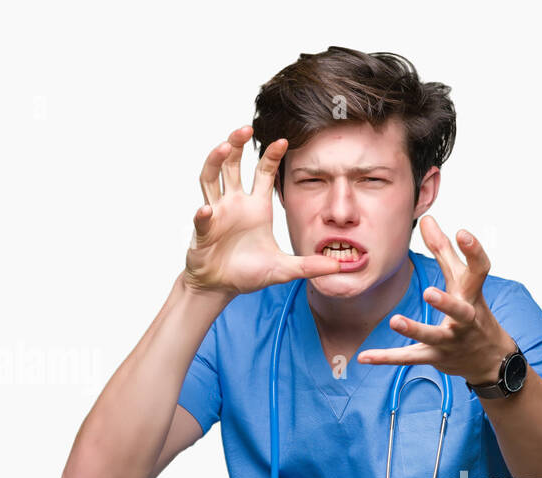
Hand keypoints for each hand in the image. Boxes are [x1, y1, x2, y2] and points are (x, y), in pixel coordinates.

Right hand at [182, 125, 340, 295]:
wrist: (222, 286)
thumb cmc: (249, 272)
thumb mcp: (284, 269)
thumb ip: (309, 266)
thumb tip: (338, 267)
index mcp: (256, 207)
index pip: (263, 172)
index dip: (271, 155)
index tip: (283, 140)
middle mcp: (234, 204)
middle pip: (232, 165)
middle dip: (237, 145)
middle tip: (246, 128)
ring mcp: (216, 214)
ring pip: (210, 179)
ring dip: (215, 162)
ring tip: (223, 147)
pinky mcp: (203, 232)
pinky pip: (202, 219)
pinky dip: (203, 214)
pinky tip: (207, 209)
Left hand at [357, 216, 516, 384]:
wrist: (489, 359)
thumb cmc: (472, 311)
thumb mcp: (462, 281)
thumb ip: (444, 250)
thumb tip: (427, 219)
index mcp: (472, 295)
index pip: (479, 271)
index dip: (473, 252)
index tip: (462, 233)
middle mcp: (465, 319)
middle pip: (459, 311)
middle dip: (445, 303)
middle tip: (429, 292)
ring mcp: (450, 341)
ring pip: (433, 337)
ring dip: (415, 330)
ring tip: (395, 321)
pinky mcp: (435, 356)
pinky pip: (409, 358)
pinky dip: (387, 358)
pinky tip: (364, 357)